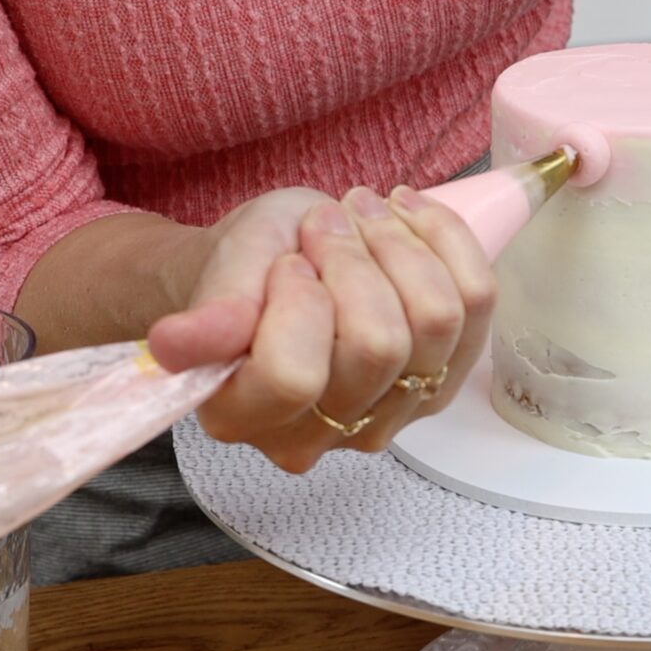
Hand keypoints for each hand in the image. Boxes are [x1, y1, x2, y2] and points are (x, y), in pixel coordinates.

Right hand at [148, 186, 494, 473]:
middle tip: (325, 225)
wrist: (277, 269)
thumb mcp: (222, 272)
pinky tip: (406, 215)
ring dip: (399, 243)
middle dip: (354, 259)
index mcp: (244, 416)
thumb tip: (172, 346)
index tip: (287, 262)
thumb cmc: (246, 272)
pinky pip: (478, 302)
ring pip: (435, 320)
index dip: (299, 300)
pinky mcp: (443, 384)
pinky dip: (445, 239)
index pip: (293, 375)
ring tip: (361, 214)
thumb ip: (211, 312)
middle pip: (378, 345)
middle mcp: (320, 436)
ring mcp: (390, 419)